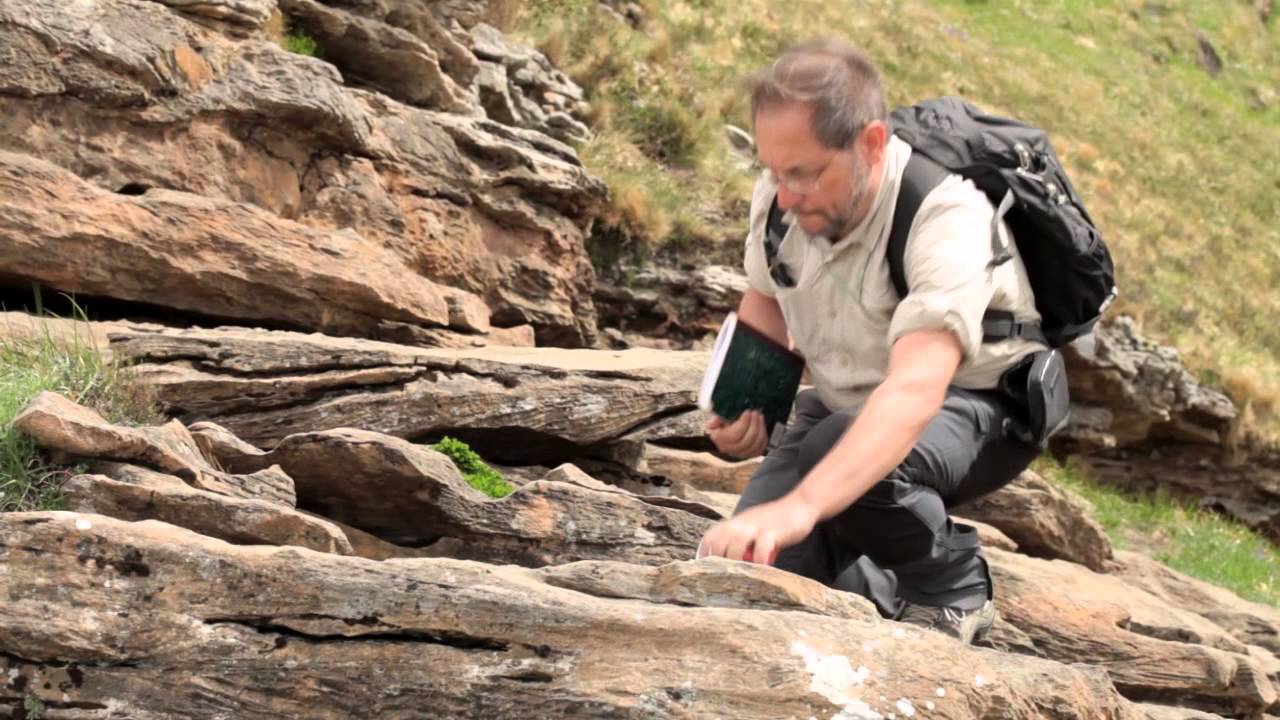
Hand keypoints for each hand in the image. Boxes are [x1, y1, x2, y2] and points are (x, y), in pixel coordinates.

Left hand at [696, 496, 819, 565]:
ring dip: (737, 560)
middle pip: (718, 541)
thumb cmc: (776, 522)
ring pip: (736, 543)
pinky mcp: (773, 531)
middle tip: (724, 578)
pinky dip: (760, 560)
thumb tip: (736, 568)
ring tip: (742, 574)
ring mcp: (757, 526)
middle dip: (718, 561)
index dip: (704, 555)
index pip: (710, 537)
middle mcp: (742, 523)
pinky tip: (763, 569)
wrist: (800, 505)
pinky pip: (762, 546)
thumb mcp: (754, 530)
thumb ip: (744, 545)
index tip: (706, 572)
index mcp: (735, 523)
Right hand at [705, 410, 767, 458]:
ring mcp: (740, 454)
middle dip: (753, 425)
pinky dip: (763, 438)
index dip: (743, 424)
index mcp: (719, 439)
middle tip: (755, 413)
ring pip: (754, 446)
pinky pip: (760, 449)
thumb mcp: (716, 418)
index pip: (734, 436)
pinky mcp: (750, 454)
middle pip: (745, 442)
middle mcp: (729, 449)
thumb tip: (713, 422)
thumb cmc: (722, 423)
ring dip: (760, 430)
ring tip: (759, 417)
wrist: (726, 431)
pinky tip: (762, 427)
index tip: (747, 412)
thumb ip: (715, 420)